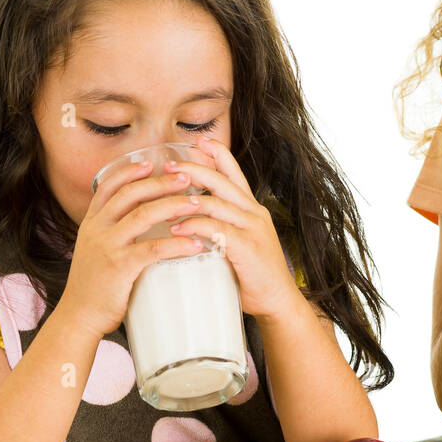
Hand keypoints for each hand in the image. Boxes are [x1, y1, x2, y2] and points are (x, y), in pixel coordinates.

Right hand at [59, 158, 208, 339]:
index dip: (130, 171)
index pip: (108, 186)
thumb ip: (113, 233)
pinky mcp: (120, 267)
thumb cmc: (95, 286)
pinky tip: (195, 244)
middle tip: (186, 177)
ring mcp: (107, 246)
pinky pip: (153, 248)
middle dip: (161, 182)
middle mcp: (97, 229)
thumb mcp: (96, 250)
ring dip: (174, 205)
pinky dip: (178, 243)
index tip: (151, 162)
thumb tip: (141, 219)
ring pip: (143, 215)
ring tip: (198, 203)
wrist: (80, 317)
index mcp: (91, 223)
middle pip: (130, 194)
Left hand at [163, 135, 304, 324]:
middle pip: (222, 181)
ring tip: (163, 201)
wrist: (277, 301)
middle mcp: (254, 213)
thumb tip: (191, 219)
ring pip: (217, 202)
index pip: (235, 173)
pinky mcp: (248, 247)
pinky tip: (177, 228)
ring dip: (187, 199)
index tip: (199, 141)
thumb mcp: (239, 242)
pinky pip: (217, 229)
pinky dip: (195, 226)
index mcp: (252, 209)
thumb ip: (222, 227)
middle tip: (169, 165)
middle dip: (194, 169)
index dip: (218, 154)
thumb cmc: (253, 274)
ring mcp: (253, 228)